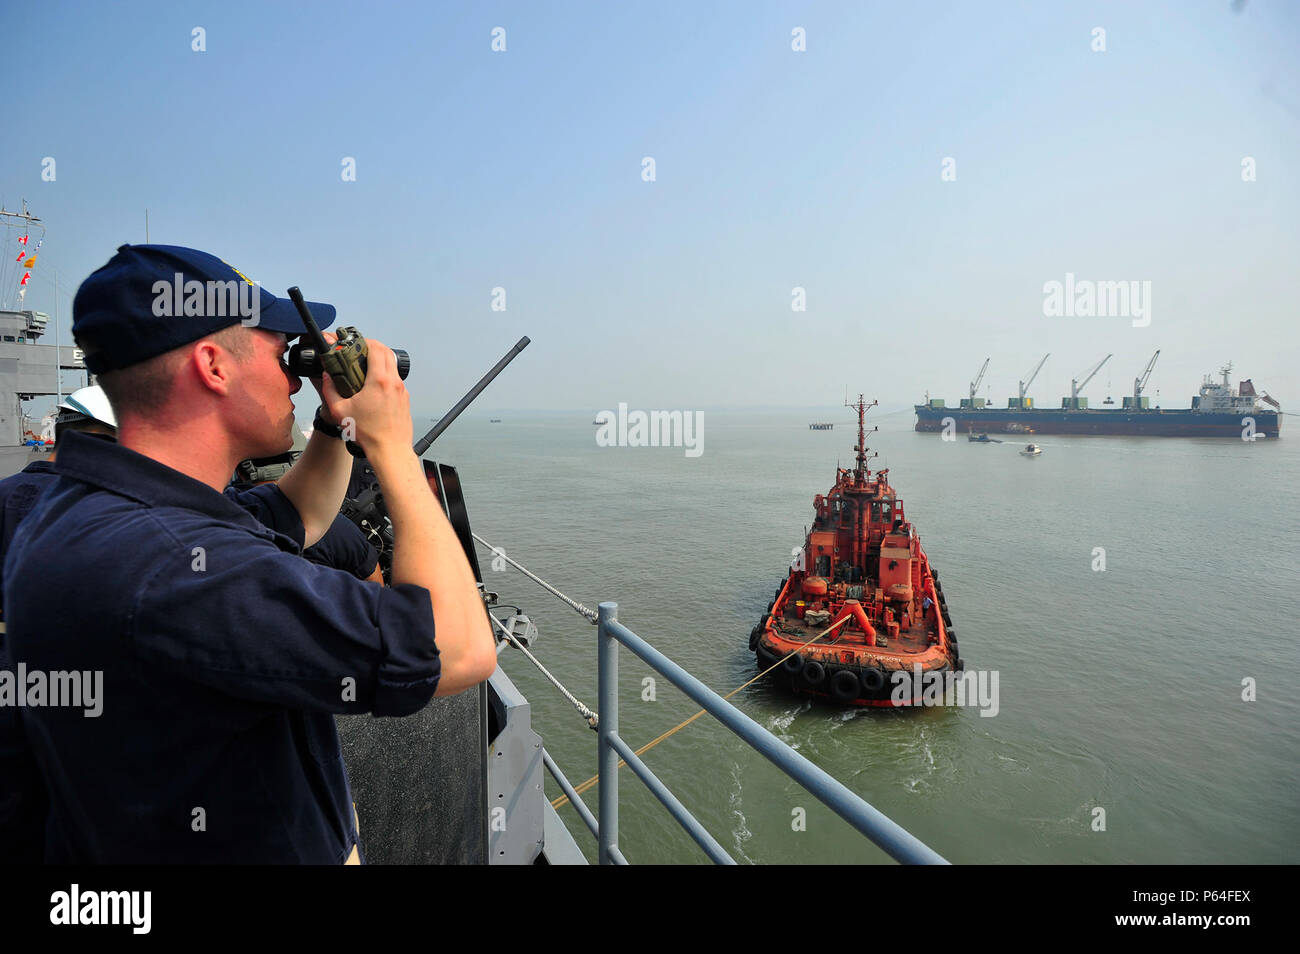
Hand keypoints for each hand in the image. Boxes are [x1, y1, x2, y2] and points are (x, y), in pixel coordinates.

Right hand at [319, 337, 412, 454]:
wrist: (390, 450)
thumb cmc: (369, 433)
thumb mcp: (340, 411)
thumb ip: (330, 390)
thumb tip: (326, 377)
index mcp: (379, 381)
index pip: (376, 349)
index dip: (366, 342)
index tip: (357, 344)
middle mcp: (394, 382)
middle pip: (387, 352)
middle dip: (374, 347)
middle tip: (361, 351)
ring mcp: (402, 390)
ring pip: (393, 365)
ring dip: (381, 361)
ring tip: (366, 367)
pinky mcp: (405, 398)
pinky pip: (396, 379)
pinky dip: (386, 375)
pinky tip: (375, 386)